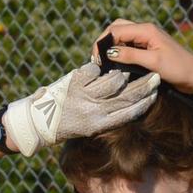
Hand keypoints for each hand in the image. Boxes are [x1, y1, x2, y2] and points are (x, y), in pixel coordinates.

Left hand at [1, 61, 160, 154]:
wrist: (37, 123)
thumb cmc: (65, 124)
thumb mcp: (88, 126)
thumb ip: (106, 114)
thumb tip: (124, 97)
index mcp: (100, 124)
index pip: (130, 112)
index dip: (146, 101)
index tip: (156, 92)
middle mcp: (94, 112)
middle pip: (127, 96)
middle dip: (144, 85)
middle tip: (155, 75)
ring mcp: (83, 97)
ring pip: (112, 81)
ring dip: (120, 73)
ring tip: (124, 68)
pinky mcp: (73, 83)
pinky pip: (92, 70)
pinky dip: (96, 66)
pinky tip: (97, 66)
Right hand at [95, 20, 192, 91]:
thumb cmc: (178, 69)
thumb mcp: (153, 62)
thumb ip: (130, 56)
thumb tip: (109, 53)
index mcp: (146, 30)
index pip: (115, 30)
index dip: (102, 43)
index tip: (97, 61)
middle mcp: (145, 30)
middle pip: (116, 28)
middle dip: (104, 41)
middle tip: (98, 60)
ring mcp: (147, 38)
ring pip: (122, 35)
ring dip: (111, 45)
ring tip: (105, 62)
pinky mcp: (149, 47)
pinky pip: (129, 44)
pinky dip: (120, 50)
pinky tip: (117, 63)